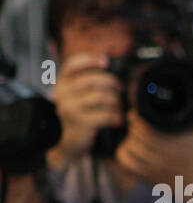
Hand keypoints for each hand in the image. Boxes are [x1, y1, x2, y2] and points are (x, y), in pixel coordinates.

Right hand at [48, 53, 122, 169]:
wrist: (72, 142)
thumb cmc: (83, 115)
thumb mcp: (80, 96)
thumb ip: (89, 81)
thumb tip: (109, 64)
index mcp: (62, 83)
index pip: (73, 64)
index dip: (90, 59)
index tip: (106, 61)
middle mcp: (62, 93)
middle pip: (93, 79)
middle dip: (113, 83)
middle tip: (120, 90)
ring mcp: (70, 108)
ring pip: (103, 97)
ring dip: (116, 102)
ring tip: (118, 108)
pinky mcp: (80, 122)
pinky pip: (107, 115)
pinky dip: (117, 117)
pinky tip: (117, 120)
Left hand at [114, 112, 192, 188]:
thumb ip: (189, 114)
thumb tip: (177, 94)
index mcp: (177, 141)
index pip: (147, 125)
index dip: (138, 115)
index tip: (138, 111)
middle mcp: (165, 154)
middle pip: (137, 134)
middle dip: (134, 125)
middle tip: (136, 122)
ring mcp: (156, 166)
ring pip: (130, 145)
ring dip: (130, 138)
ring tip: (136, 135)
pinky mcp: (148, 175)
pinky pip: (126, 161)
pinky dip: (124, 152)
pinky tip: (131, 149)